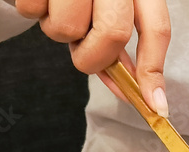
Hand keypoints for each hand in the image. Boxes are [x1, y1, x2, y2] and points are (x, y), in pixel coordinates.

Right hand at [15, 0, 170, 115]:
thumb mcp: (104, 8)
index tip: (154, 105)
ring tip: (58, 9)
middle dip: (94, 58)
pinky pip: (32, 10)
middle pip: (113, 34)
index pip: (157, 28)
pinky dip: (33, 11)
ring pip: (67, 28)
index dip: (154, 71)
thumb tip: (136, 91)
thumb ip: (117, 46)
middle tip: (83, 50)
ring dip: (58, 31)